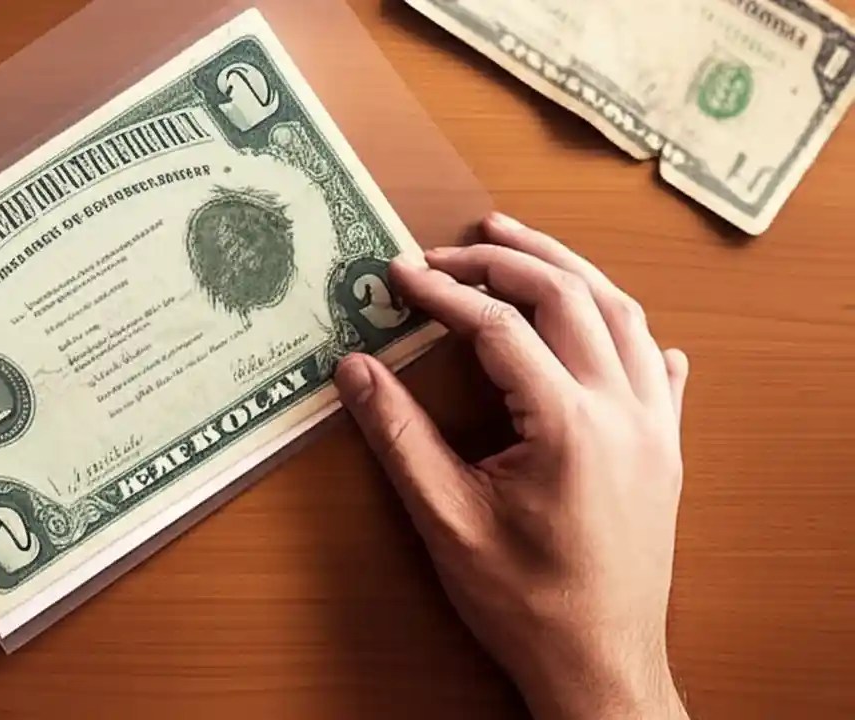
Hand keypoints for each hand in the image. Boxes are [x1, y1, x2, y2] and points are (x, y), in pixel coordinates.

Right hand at [335, 214, 690, 719]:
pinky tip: (610, 321)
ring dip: (571, 270)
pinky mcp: (666, 448)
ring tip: (521, 246)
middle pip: (570, 297)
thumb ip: (399, 437)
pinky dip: (627, 326)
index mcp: (568, 425)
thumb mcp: (446, 521)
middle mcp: (624, 411)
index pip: (499, 326)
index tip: (400, 274)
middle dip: (508, 259)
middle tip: (456, 245)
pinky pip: (657, 365)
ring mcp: (655, 427)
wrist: (600, 664)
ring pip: (623, 315)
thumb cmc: (524, 602)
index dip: (444, 292)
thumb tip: (355, 369)